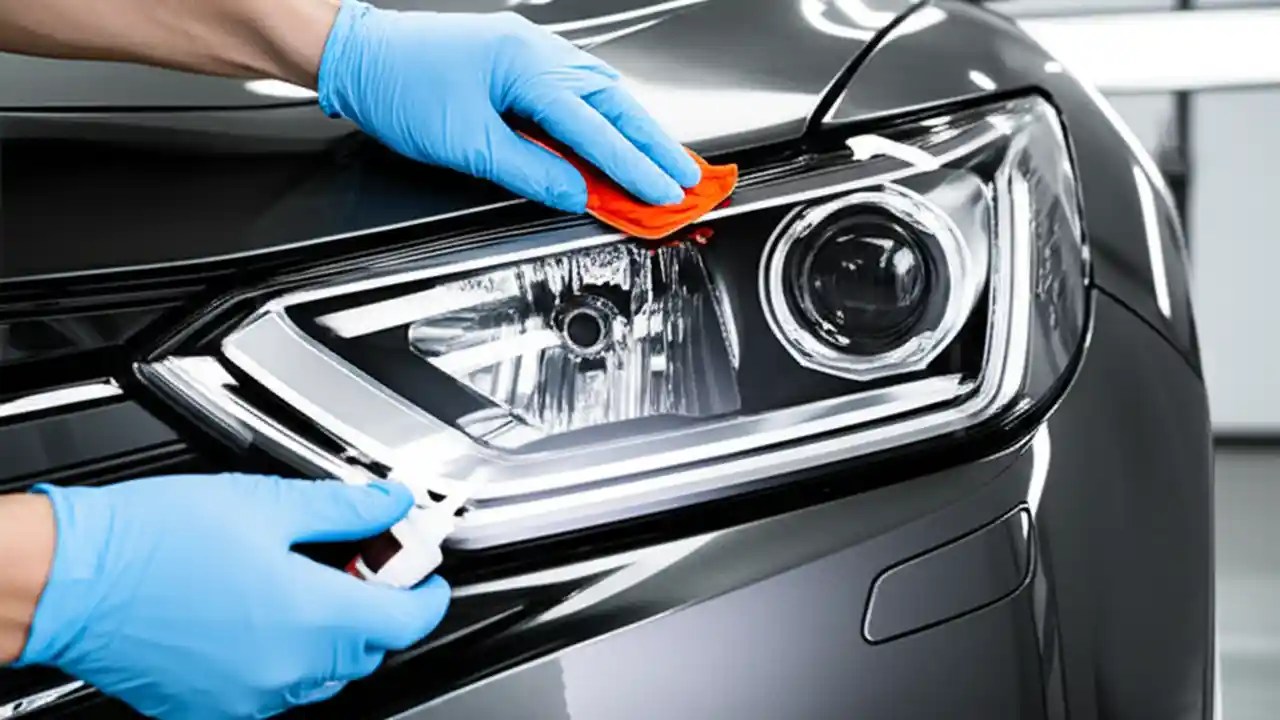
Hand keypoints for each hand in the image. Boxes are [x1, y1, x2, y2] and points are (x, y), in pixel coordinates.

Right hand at [14, 474, 448, 719]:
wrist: (75, 580)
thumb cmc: (156, 541)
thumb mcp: (268, 504)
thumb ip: (344, 510)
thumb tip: (391, 506)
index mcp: (314, 619)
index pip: (406, 621)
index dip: (428, 596)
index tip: (427, 578)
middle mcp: (288, 670)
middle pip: (367, 648)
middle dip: (376, 607)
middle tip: (357, 563)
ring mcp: (250, 696)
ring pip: (323, 672)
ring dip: (331, 634)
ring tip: (303, 583)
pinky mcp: (214, 707)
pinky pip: (275, 688)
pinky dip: (286, 656)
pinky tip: (261, 614)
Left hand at [316, 2, 700, 212]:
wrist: (357, 53)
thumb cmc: (399, 86)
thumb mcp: (464, 143)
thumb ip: (528, 170)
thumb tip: (575, 192)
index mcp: (527, 66)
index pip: (596, 127)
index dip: (634, 167)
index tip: (664, 195)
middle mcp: (538, 51)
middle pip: (615, 102)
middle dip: (655, 145)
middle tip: (689, 180)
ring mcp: (531, 51)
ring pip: (602, 93)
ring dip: (636, 130)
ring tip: (664, 164)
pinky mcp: (520, 61)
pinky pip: (578, 90)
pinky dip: (605, 118)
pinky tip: (616, 137)